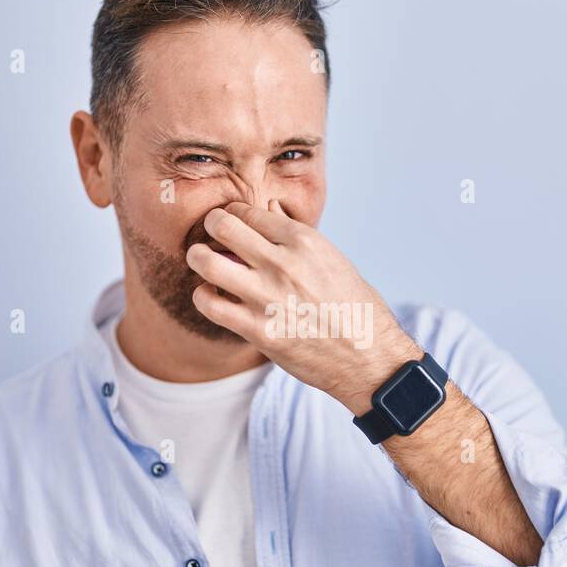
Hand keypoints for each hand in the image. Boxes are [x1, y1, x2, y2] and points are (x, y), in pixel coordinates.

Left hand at [186, 200, 421, 413]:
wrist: (368, 356)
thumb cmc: (355, 307)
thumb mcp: (332, 259)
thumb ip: (296, 236)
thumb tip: (269, 210)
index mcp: (304, 240)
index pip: (249, 211)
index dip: (234, 214)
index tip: (231, 223)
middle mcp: (284, 263)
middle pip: (222, 226)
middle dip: (210, 225)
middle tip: (210, 235)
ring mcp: (268, 297)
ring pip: (207, 262)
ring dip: (198, 258)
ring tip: (202, 262)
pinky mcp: (259, 330)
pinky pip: (210, 305)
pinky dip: (203, 297)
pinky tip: (212, 298)